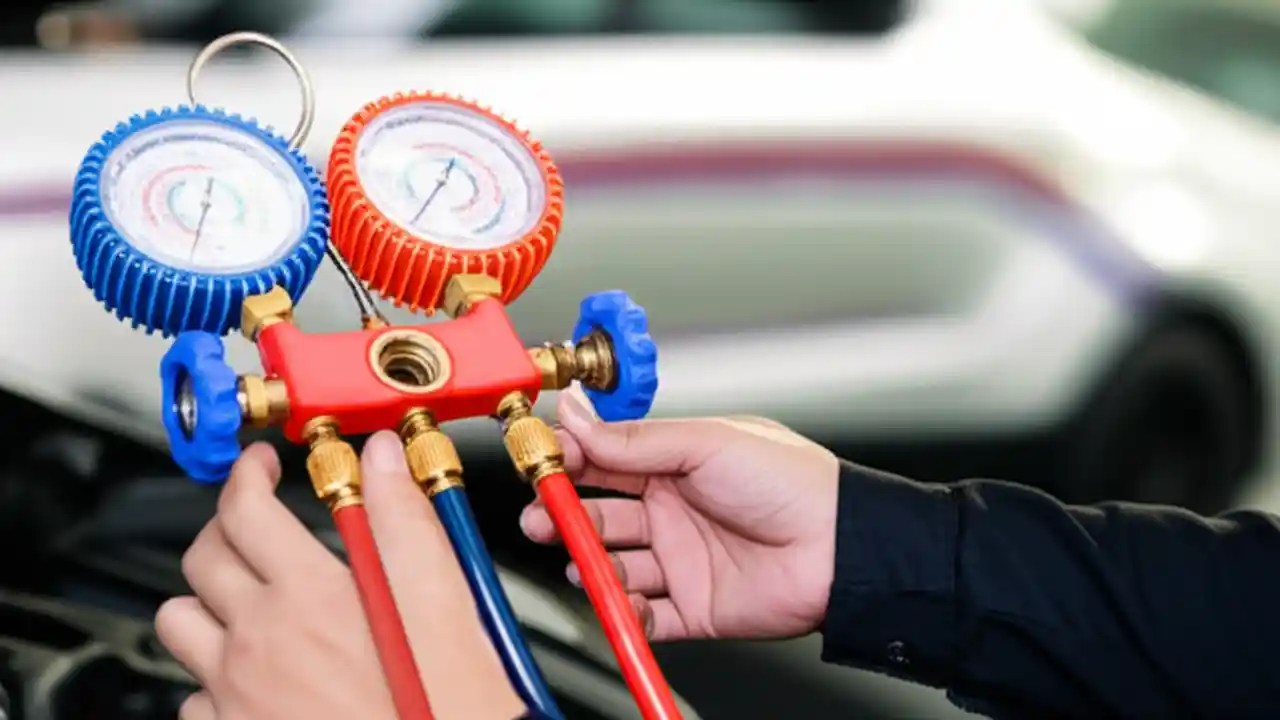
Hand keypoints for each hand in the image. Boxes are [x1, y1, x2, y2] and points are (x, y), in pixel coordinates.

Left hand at [156, 433, 524, 719]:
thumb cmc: (441, 710)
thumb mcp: (445, 606)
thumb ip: (407, 523)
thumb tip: (384, 460)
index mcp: (308, 597)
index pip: (244, 508)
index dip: (246, 474)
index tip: (260, 466)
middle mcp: (258, 642)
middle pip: (203, 558)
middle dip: (227, 526)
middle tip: (258, 523)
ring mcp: (236, 694)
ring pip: (180, 624)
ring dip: (209, 601)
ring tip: (251, 599)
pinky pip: (194, 696)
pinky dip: (215, 676)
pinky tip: (259, 675)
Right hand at [521, 390, 839, 641]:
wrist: (839, 546)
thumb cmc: (791, 482)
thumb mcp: (705, 443)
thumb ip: (633, 438)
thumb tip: (577, 412)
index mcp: (679, 465)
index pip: (609, 461)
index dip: (573, 462)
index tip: (541, 462)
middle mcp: (677, 512)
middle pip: (602, 516)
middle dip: (565, 516)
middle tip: (541, 515)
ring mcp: (684, 561)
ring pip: (617, 567)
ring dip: (590, 564)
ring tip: (581, 559)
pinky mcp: (696, 608)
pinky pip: (648, 617)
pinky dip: (627, 613)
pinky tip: (621, 600)